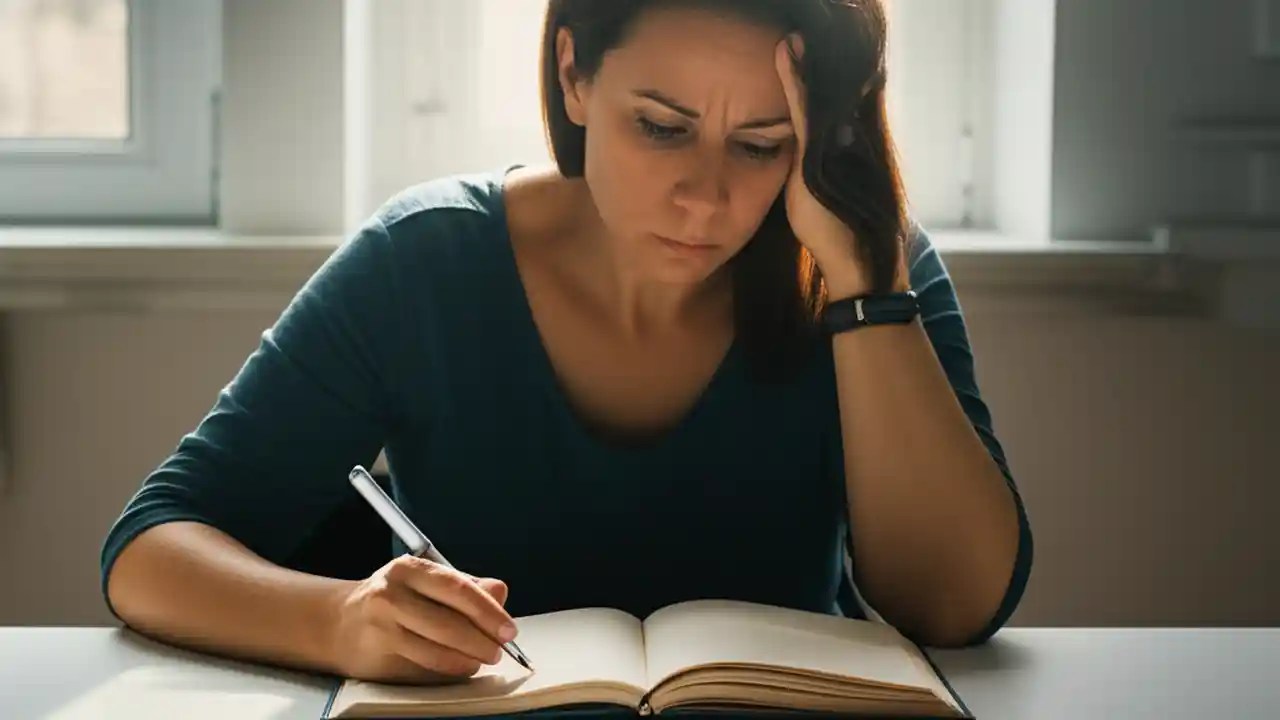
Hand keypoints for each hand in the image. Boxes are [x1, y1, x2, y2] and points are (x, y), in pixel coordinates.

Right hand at [327, 554, 516, 682]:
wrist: (340, 622)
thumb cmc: (395, 601)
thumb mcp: (429, 584)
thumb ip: (466, 588)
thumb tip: (500, 591)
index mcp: (410, 568)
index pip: (457, 587)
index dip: (488, 610)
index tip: (508, 629)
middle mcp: (392, 592)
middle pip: (448, 620)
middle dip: (482, 638)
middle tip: (500, 649)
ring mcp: (382, 624)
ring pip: (437, 646)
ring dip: (468, 657)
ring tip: (484, 658)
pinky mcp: (378, 651)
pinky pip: (424, 664)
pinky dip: (450, 667)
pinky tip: (463, 665)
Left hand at [775, 35, 875, 296]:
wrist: (850, 257)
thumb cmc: (828, 227)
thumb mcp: (807, 186)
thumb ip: (802, 161)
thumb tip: (797, 148)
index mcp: (837, 139)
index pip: (821, 96)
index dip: (809, 69)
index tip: (795, 40)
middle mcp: (842, 133)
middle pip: (824, 85)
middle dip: (811, 55)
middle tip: (795, 24)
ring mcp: (836, 139)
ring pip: (818, 89)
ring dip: (803, 58)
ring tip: (789, 28)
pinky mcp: (822, 150)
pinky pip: (806, 106)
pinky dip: (795, 77)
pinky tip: (785, 50)